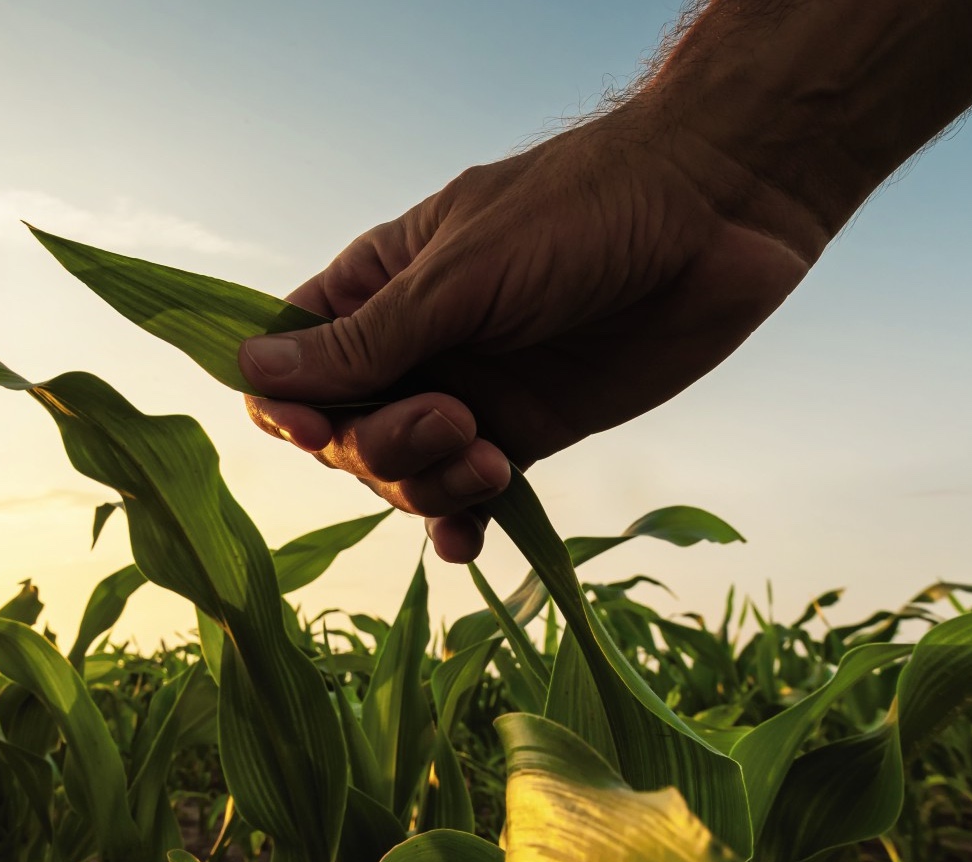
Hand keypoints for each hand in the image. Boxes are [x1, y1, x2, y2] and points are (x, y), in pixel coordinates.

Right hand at [240, 110, 824, 561]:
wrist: (720, 214)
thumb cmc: (583, 210)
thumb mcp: (463, 274)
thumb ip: (366, 339)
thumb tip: (250, 375)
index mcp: (377, 286)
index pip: (289, 361)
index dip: (286, 405)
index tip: (312, 425)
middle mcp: (413, 346)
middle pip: (340, 432)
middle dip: (379, 445)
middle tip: (451, 419)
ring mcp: (467, 394)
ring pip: (400, 473)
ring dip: (427, 485)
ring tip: (491, 461)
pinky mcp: (527, 433)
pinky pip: (468, 498)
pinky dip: (458, 524)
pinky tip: (469, 540)